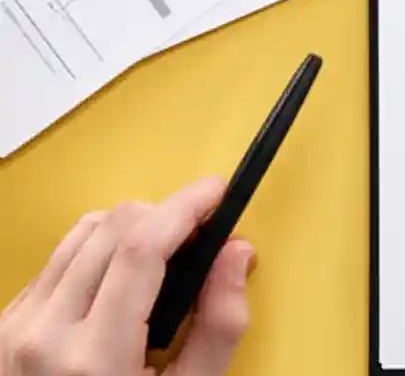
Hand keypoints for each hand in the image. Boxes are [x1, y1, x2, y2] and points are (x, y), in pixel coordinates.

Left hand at [0, 178, 253, 375]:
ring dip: (129, 230)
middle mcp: (43, 335)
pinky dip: (96, 254)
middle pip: (111, 228)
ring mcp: (15, 329)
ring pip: (80, 234)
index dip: (185, 208)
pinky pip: (56, 260)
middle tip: (201, 232)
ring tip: (163, 259)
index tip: (215, 192)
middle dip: (165, 215)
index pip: (141, 249)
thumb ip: (220, 326)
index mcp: (94, 358)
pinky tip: (121, 282)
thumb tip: (236, 254)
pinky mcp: (4, 325)